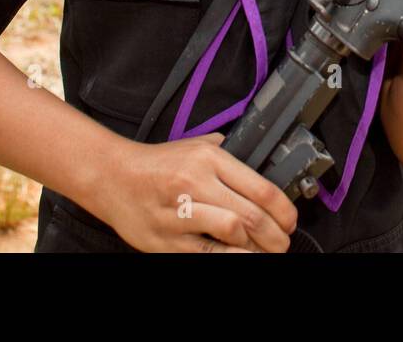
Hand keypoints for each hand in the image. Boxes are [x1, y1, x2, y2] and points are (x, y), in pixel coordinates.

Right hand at [97, 132, 297, 252]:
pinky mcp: (166, 240)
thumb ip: (229, 154)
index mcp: (208, 159)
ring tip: (265, 252)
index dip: (284, 210)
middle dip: (276, 235)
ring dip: (257, 249)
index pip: (260, 189)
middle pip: (251, 215)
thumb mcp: (196, 146)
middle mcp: (195, 184)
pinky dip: (230, 257)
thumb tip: (263, 169)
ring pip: (232, 233)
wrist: (112, 176)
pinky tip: (241, 256)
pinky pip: (206, 253)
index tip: (290, 220)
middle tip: (283, 242)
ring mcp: (179, 213)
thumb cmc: (156, 163)